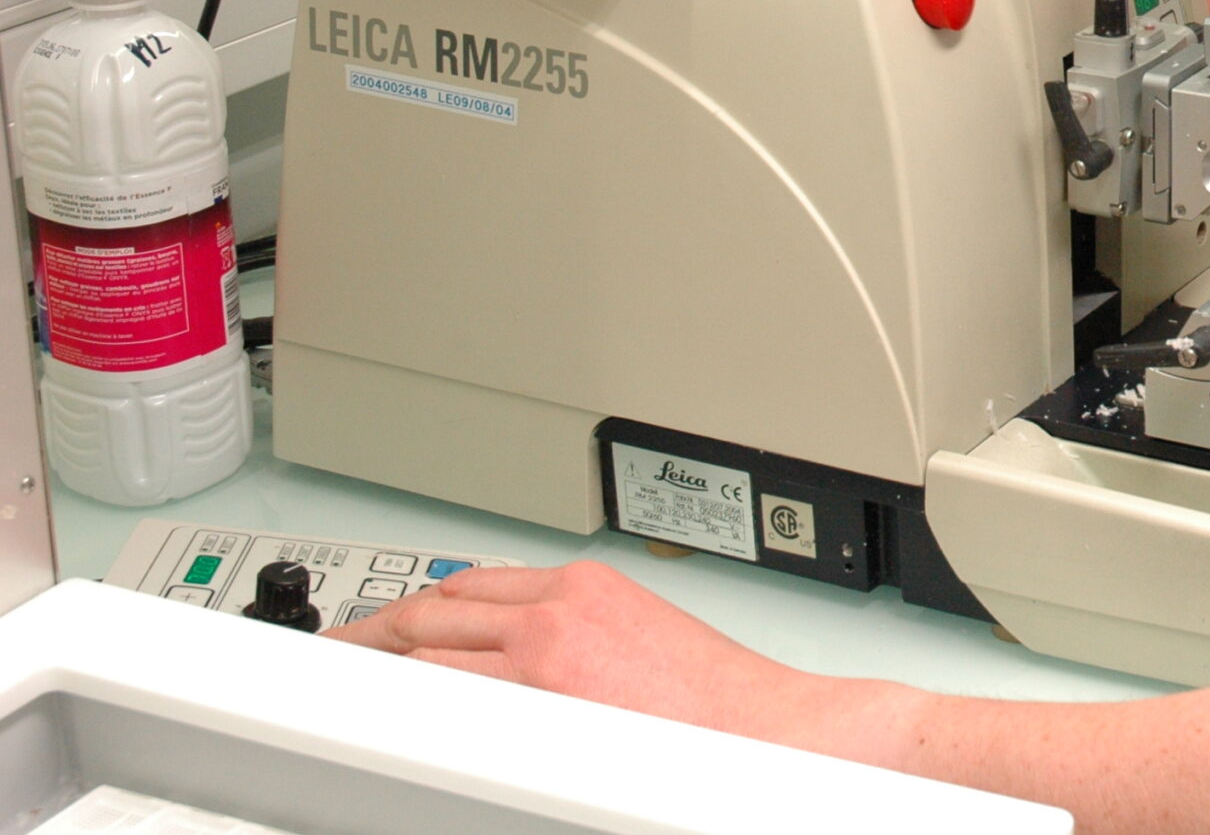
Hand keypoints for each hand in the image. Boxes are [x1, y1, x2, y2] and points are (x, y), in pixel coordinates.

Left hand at [327, 559, 859, 744]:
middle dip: (382, 629)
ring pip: (433, 644)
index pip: (477, 585)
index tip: (394, 626)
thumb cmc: (720, 702)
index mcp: (585, 585)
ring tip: (340, 678)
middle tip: (338, 650)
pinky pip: (451, 692)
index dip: (423, 606)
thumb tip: (531, 673)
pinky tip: (377, 712)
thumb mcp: (644, 638)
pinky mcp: (543, 697)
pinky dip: (408, 698)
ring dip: (380, 662)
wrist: (770, 726)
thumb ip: (578, 640)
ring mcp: (545, 651)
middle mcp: (559, 606)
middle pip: (441, 606)